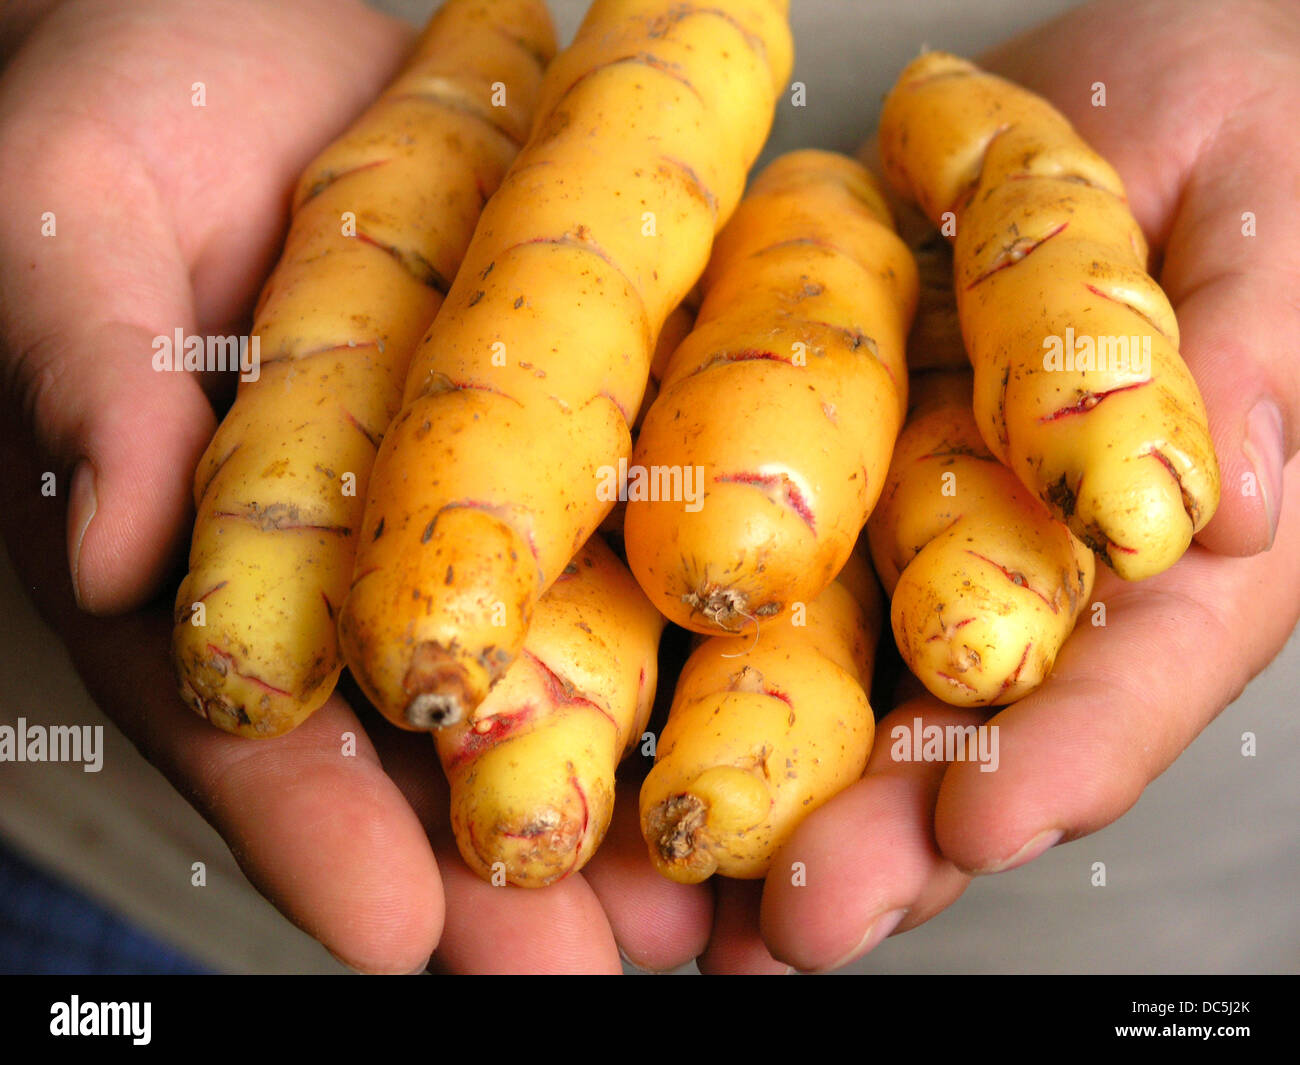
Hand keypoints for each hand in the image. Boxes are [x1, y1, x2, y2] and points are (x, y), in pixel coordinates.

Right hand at [0, 0, 713, 974]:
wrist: (256, 28)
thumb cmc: (127, 117)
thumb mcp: (72, 222)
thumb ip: (84, 374)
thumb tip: (117, 536)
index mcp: (219, 553)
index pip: (257, 719)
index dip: (318, 832)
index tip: (401, 939)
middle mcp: (360, 553)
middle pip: (429, 743)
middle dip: (508, 872)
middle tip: (598, 975)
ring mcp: (479, 495)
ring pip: (557, 669)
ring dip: (633, 787)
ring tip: (712, 908)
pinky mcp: (582, 412)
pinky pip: (644, 527)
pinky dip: (712, 621)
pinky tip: (775, 707)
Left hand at [705, 0, 1299, 972]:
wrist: (1139, 69)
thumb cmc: (1251, 120)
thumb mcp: (1268, 223)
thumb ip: (1253, 363)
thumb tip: (1226, 510)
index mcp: (1168, 530)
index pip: (1133, 673)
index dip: (1062, 755)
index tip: (979, 826)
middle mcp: (1037, 554)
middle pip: (969, 719)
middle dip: (886, 830)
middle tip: (802, 924)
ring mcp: (924, 515)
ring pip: (850, 675)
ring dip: (775, 791)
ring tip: (697, 903)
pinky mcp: (830, 460)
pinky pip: (764, 564)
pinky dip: (698, 658)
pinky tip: (638, 743)